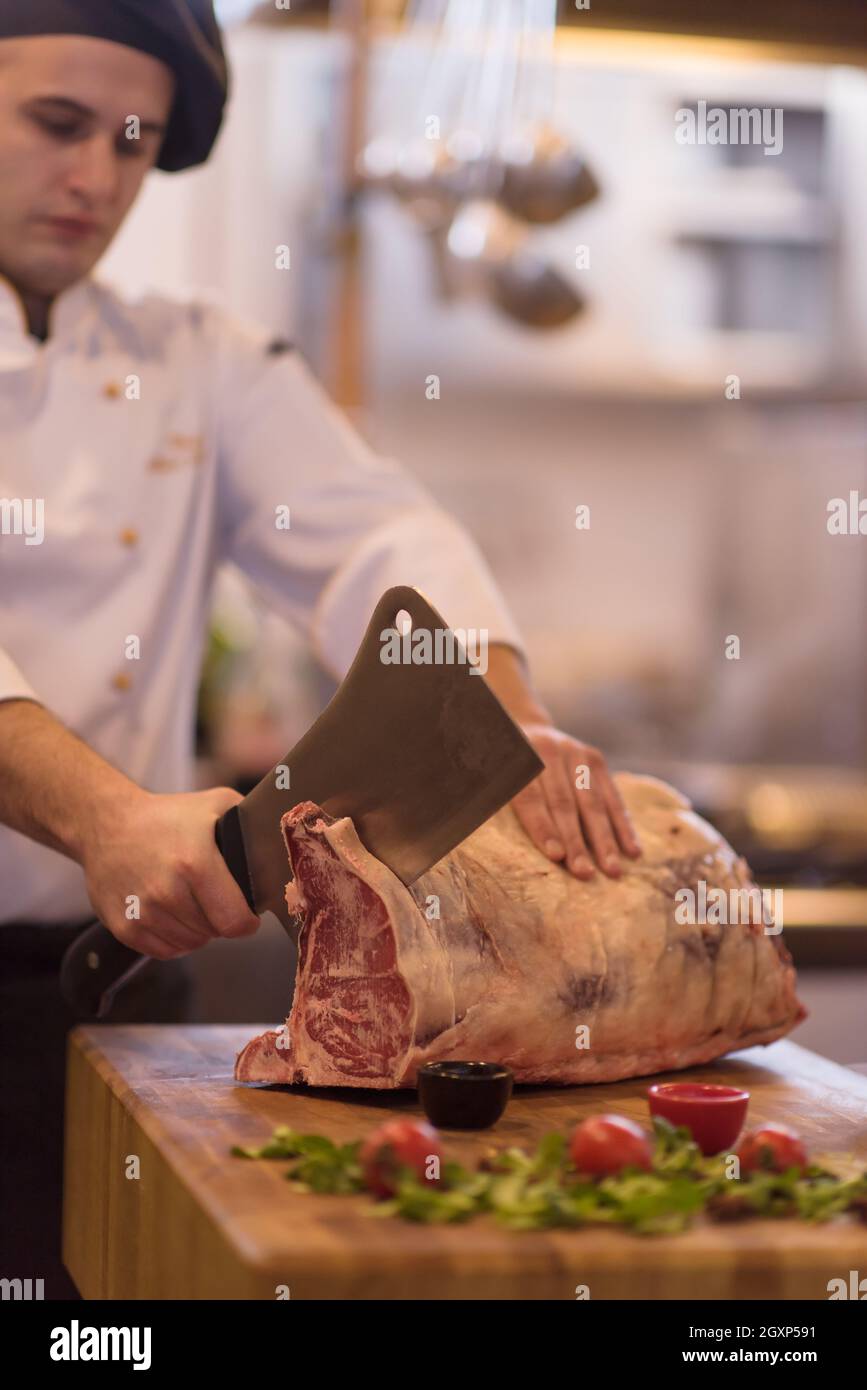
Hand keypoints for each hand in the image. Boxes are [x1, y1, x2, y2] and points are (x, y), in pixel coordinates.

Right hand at [81, 785, 259, 958]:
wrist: (106, 823)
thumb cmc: (168, 815)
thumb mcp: (216, 804)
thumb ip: (253, 823)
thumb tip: (285, 841)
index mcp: (195, 863)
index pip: (235, 922)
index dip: (247, 922)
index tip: (247, 913)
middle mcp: (167, 892)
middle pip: (214, 933)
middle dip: (221, 919)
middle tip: (214, 897)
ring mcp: (142, 912)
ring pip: (191, 944)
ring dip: (198, 929)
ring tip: (190, 899)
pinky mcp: (124, 928)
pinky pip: (165, 951)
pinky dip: (174, 938)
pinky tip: (171, 911)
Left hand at [512, 723, 641, 879]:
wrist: (527, 728)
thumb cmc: (504, 767)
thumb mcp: (490, 776)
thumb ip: (497, 801)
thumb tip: (500, 839)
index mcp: (517, 757)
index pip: (531, 798)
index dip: (544, 827)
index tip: (556, 856)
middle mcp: (549, 751)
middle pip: (564, 804)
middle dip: (576, 842)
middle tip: (585, 873)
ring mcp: (575, 753)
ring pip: (592, 802)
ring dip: (604, 839)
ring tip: (612, 870)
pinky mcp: (595, 758)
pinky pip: (612, 796)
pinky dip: (623, 825)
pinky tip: (632, 850)